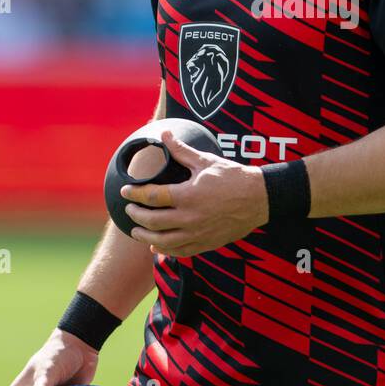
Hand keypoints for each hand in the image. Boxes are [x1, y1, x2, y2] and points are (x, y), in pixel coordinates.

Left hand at [122, 128, 268, 256]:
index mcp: (188, 195)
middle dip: (136, 215)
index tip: (125, 191)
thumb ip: (181, 151)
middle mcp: (190, 218)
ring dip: (145, 236)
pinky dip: (165, 250)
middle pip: (152, 221)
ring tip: (136, 230)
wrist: (259, 199)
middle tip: (129, 210)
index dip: (134, 194)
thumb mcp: (206, 161)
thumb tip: (164, 134)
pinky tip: (156, 246)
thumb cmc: (233, 177)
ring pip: (162, 241)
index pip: (152, 196)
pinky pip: (180, 251)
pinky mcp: (206, 243)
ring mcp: (197, 233)